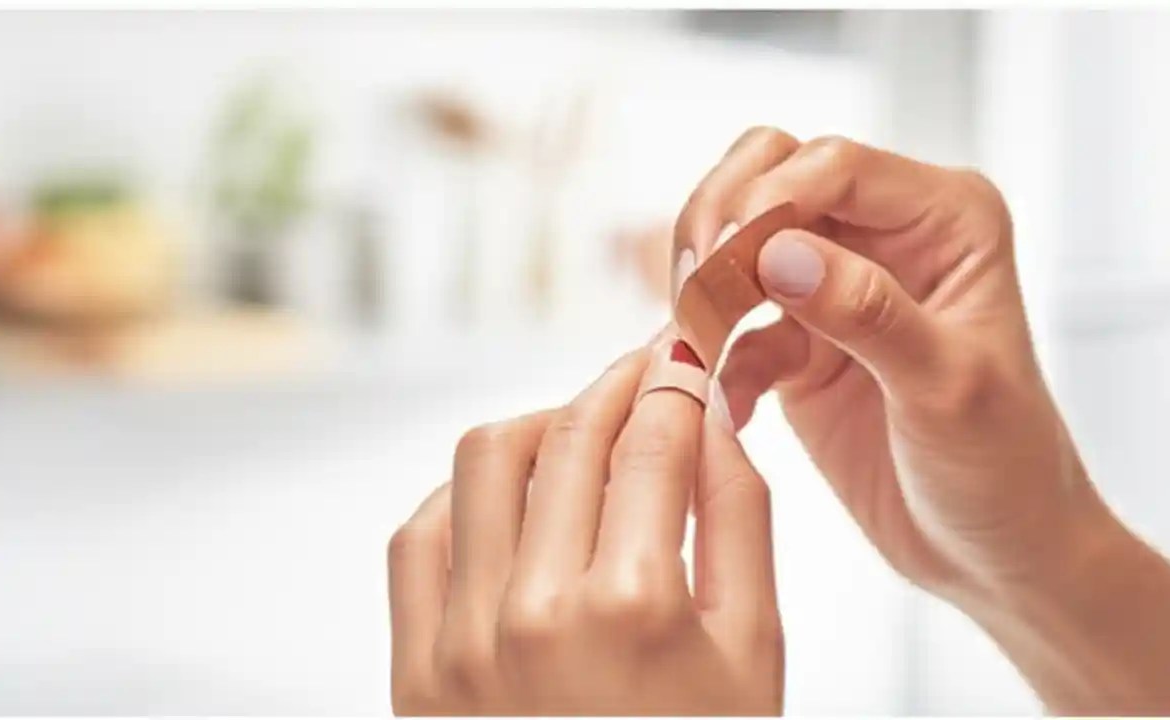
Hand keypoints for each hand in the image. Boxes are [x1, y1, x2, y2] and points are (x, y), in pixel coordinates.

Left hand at [387, 343, 782, 714]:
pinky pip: (420, 531)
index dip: (674, 377)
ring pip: (485, 458)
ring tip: (584, 435)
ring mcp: (460, 638)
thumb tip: (710, 414)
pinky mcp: (415, 666)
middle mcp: (535, 612)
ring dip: (542, 424)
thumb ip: (739, 518)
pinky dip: (466, 494)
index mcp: (636, 607)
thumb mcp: (754, 651)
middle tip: (645, 369)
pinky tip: (515, 501)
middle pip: (572, 433)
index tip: (683, 350)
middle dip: (616, 383)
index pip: (653, 439)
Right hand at [678, 128, 1111, 603]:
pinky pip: (732, 322)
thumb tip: (778, 252)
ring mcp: (837, 284)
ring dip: (706, 285)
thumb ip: (866, 311)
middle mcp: (889, 234)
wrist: (997, 549)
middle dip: (720, 222)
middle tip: (697, 288)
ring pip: (739, 236)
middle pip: (770, 171)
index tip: (724, 261)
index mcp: (947, 218)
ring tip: (697, 344)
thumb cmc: (1005, 467)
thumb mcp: (947, 388)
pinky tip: (728, 407)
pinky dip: (715, 358)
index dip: (766, 201)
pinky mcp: (799, 340)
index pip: (833, 166)